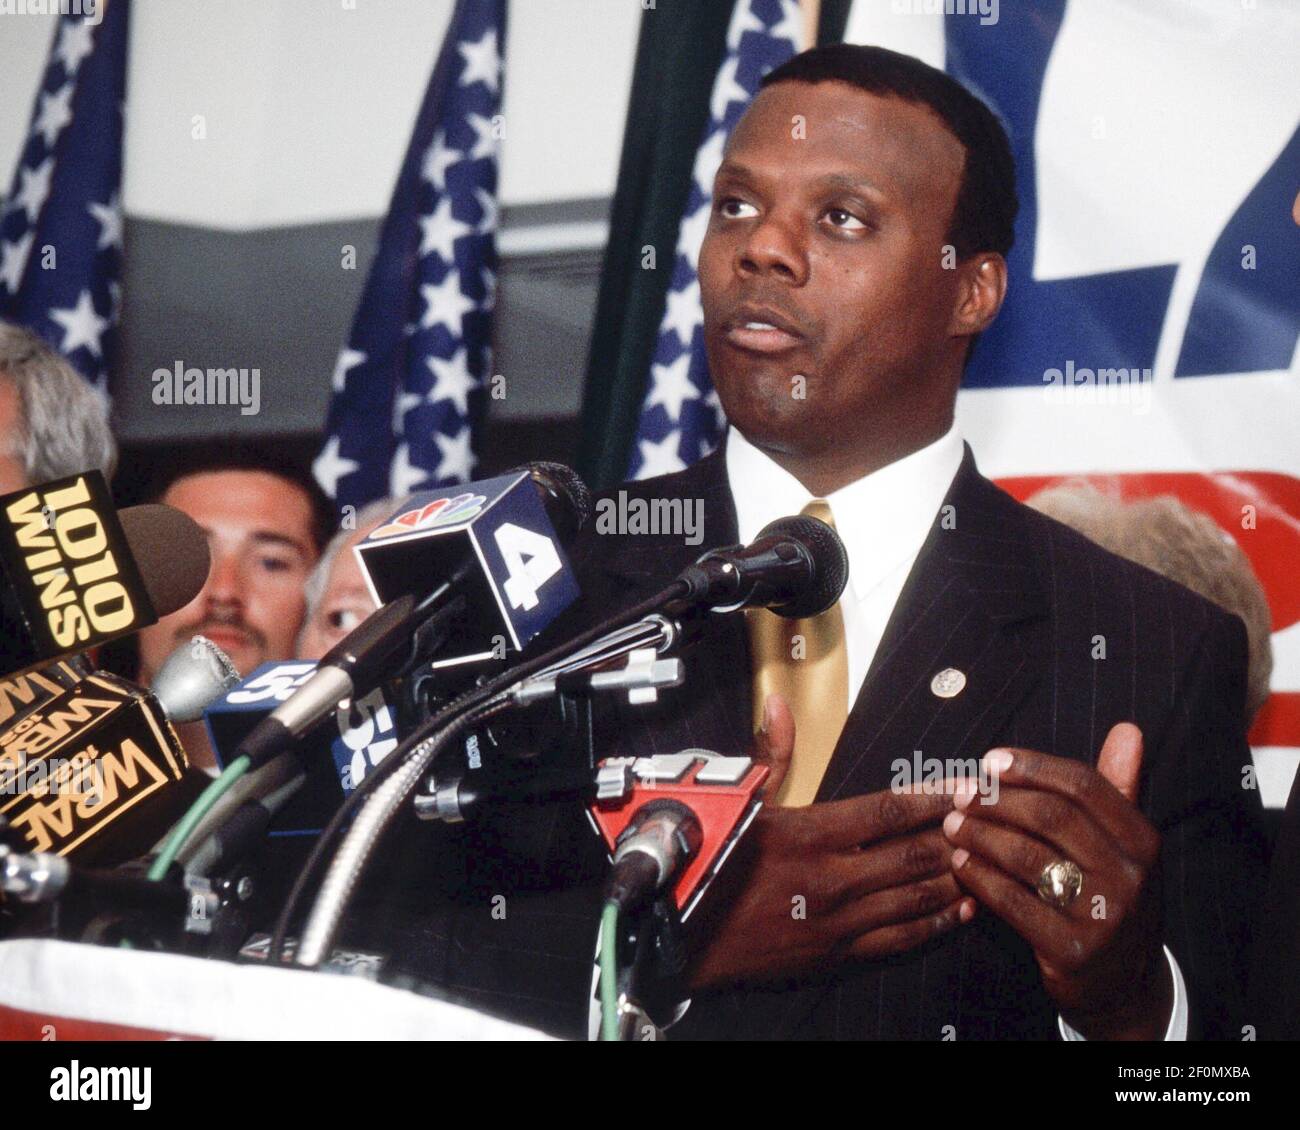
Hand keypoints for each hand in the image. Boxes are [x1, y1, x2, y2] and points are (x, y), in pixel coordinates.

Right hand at [687, 695, 976, 990]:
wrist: (680, 935)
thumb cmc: (706, 863)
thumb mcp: (737, 801)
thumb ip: (771, 754)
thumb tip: (781, 706)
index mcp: (808, 833)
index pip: (886, 811)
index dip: (930, 798)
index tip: (962, 786)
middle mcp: (830, 877)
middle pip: (912, 854)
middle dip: (956, 835)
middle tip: (990, 820)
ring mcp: (837, 920)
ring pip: (913, 897)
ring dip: (954, 878)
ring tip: (987, 861)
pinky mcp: (835, 954)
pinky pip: (898, 938)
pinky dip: (934, 923)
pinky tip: (958, 910)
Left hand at [943, 722, 1170, 1038]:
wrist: (1121, 984)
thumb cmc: (1104, 895)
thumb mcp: (1121, 846)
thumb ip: (1116, 787)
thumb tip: (1127, 729)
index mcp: (1142, 840)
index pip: (1083, 785)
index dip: (1032, 767)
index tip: (989, 761)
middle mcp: (1131, 876)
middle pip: (1051, 817)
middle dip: (997, 799)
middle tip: (959, 794)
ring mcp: (1105, 916)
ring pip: (1027, 857)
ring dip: (980, 834)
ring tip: (951, 825)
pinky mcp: (1074, 951)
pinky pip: (1013, 901)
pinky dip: (979, 876)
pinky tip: (959, 863)